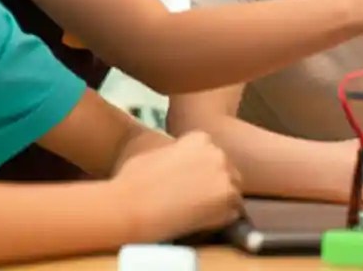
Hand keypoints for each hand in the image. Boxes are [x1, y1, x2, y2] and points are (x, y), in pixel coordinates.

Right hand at [114, 131, 243, 241]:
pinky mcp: (228, 202)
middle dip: (215, 185)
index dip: (203, 170)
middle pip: (227, 171)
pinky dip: (220, 220)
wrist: (129, 206)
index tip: (191, 183)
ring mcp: (225, 177)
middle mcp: (218, 154)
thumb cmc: (132, 180)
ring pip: (232, 192)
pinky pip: (233, 213)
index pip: (213, 154)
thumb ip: (175, 153)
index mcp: (200, 139)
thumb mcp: (154, 153)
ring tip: (196, 214)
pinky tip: (199, 224)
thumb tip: (177, 161)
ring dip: (219, 203)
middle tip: (196, 201)